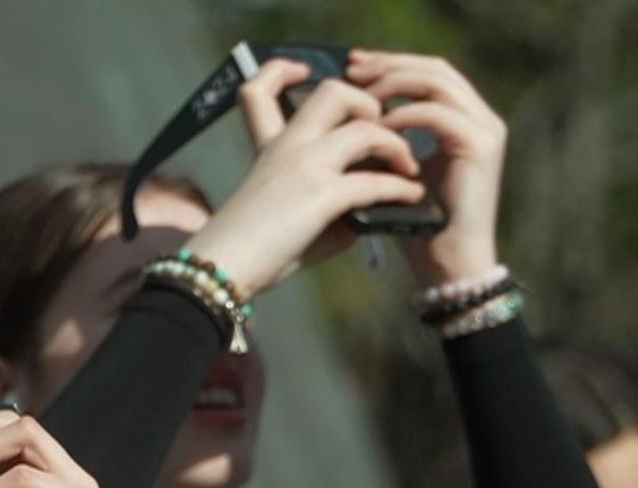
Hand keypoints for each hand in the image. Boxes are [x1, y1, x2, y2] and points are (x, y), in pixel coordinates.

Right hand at [183, 58, 425, 298]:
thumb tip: (376, 200)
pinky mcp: (321, 196)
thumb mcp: (290, 209)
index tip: (306, 74)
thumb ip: (331, 196)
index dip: (283, 69)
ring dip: (396, 144)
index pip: (262, 85)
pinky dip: (400, 187)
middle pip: (333, 91)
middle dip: (368, 102)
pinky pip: (374, 181)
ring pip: (364, 128)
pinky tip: (411, 196)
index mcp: (272, 145)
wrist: (226, 267)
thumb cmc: (256, 248)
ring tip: (408, 165)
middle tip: (383, 129)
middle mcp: (289, 145)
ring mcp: (305, 166)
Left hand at [343, 48, 508, 284]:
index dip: (391, 63)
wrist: (447, 267)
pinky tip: (378, 127)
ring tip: (361, 95)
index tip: (354, 64)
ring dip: (394, 84)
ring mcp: (485, 130)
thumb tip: (347, 109)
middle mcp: (481, 119)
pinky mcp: (481, 146)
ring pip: (437, 82)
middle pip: (434, 68)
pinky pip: (437, 114)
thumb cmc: (416, 227)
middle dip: (389, 65)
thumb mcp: (395, 170)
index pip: (428, 73)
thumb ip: (386, 138)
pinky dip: (404, 116)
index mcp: (464, 120)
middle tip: (353, 68)